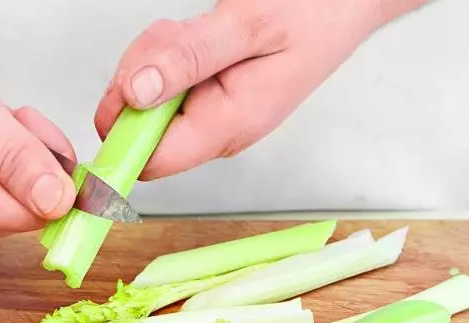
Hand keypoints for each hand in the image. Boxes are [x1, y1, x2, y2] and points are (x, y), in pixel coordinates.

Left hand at [94, 0, 427, 179]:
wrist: (345, 2)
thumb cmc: (315, 13)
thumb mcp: (249, 25)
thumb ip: (188, 58)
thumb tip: (134, 93)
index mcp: (229, 125)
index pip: (150, 161)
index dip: (123, 131)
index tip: (124, 88)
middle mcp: (216, 129)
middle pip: (138, 126)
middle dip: (138, 80)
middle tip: (176, 39)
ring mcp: (209, 113)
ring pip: (143, 100)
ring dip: (154, 58)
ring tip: (196, 31)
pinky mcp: (204, 96)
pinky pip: (159, 82)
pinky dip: (165, 53)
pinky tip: (195, 36)